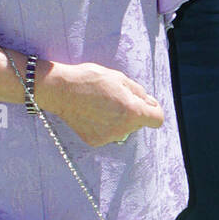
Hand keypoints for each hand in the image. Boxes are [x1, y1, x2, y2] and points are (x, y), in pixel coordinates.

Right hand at [35, 61, 163, 146]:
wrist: (61, 90)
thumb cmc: (91, 79)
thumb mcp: (120, 78)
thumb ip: (139, 92)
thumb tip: (150, 103)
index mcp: (132, 111)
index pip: (157, 119)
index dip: (154, 109)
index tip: (146, 103)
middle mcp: (123, 129)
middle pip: (138, 123)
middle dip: (133, 111)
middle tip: (116, 96)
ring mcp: (109, 137)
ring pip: (123, 128)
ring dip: (118, 118)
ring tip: (101, 104)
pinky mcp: (96, 141)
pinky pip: (108, 133)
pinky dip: (104, 125)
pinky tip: (92, 113)